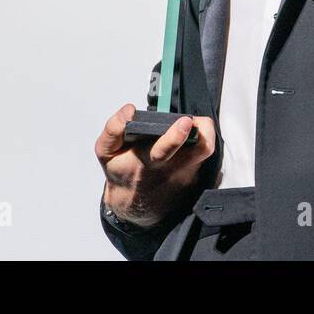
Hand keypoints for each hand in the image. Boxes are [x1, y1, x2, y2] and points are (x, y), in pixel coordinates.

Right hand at [95, 104, 216, 228]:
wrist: (134, 203)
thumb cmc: (123, 171)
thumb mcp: (107, 152)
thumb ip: (114, 129)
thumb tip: (128, 110)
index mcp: (147, 163)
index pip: (164, 151)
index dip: (175, 136)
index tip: (184, 121)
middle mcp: (171, 169)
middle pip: (200, 150)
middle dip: (203, 131)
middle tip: (190, 120)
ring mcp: (187, 174)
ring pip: (207, 149)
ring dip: (203, 132)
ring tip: (191, 125)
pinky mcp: (196, 176)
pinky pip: (205, 155)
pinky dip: (199, 142)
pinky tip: (188, 139)